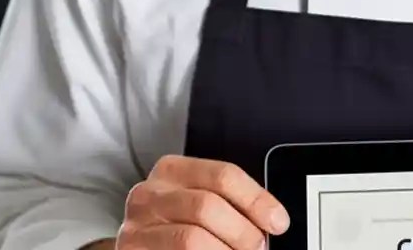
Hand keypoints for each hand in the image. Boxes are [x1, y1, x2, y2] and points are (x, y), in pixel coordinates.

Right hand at [113, 155, 289, 248]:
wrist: (144, 248)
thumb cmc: (181, 224)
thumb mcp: (201, 201)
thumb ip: (231, 205)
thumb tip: (272, 220)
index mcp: (173, 170)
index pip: (223, 175)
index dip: (256, 200)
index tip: (278, 222)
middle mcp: (148, 193)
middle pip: (207, 206)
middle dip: (242, 232)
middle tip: (258, 247)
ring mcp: (134, 226)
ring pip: (191, 238)